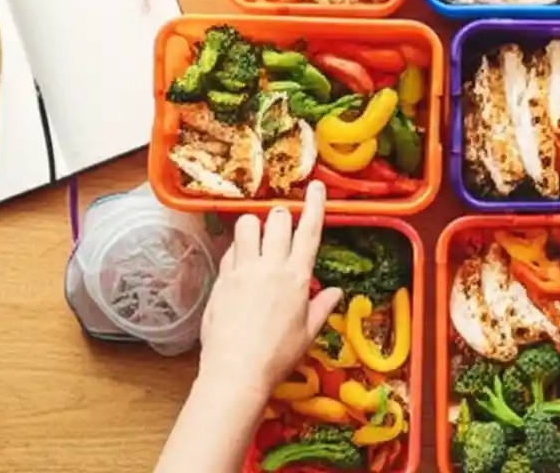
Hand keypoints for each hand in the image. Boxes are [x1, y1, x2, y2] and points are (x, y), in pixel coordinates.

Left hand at [198, 182, 341, 393]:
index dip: (315, 205)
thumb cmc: (277, 356)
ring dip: (255, 225)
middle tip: (282, 223)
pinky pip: (229, 250)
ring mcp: (242, 270)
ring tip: (257, 238)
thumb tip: (337, 292)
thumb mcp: (308, 333)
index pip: (309, 231)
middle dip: (282, 215)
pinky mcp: (221, 279)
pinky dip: (237, 249)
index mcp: (296, 277)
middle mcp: (270, 266)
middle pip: (277, 220)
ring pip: (247, 225)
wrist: (237, 371)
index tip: (317, 187)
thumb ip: (322, 307)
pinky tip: (240, 264)